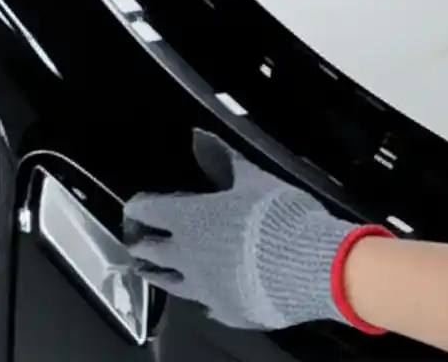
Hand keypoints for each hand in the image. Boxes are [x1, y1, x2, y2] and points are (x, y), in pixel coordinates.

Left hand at [123, 130, 361, 329]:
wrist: (312, 268)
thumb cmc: (279, 216)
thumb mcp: (252, 179)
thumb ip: (223, 160)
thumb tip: (198, 135)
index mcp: (186, 219)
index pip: (144, 210)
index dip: (137, 207)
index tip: (135, 208)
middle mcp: (185, 256)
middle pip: (147, 250)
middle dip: (140, 243)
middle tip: (137, 242)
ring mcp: (203, 288)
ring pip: (167, 282)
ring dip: (156, 273)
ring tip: (148, 271)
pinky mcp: (226, 312)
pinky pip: (204, 305)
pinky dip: (201, 298)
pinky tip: (204, 298)